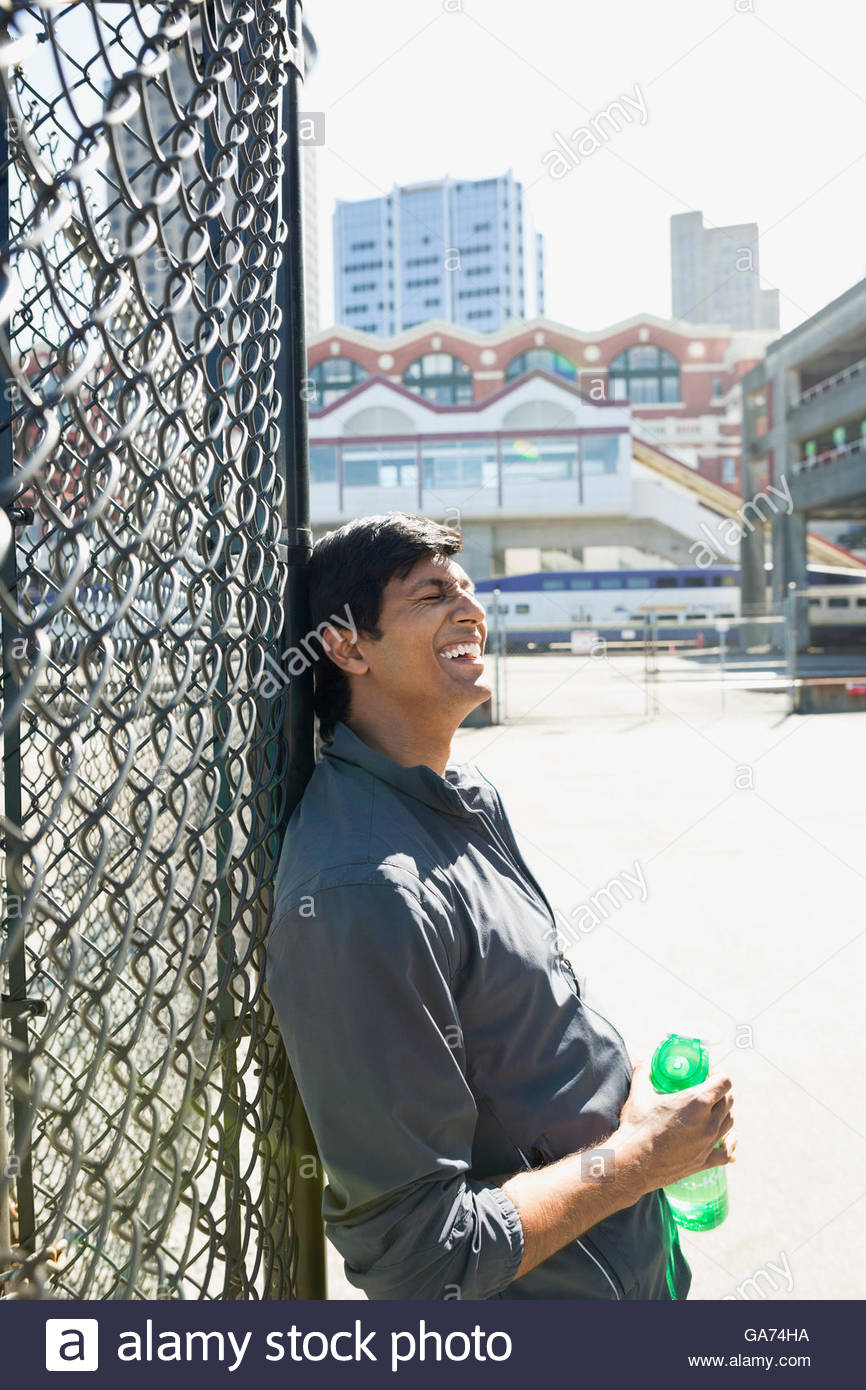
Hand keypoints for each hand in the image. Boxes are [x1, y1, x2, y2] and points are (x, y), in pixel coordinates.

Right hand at [614, 1059, 736, 1195]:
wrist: (634, 1164)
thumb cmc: (637, 1127)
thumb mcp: (639, 1094)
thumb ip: (643, 1072)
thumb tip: (643, 1058)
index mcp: (697, 1102)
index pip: (724, 1083)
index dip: (719, 1074)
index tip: (710, 1073)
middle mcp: (708, 1122)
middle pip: (729, 1101)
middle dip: (722, 1092)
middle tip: (709, 1088)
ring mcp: (709, 1143)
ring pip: (729, 1123)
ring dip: (725, 1112)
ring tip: (714, 1109)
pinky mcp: (705, 1161)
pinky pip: (726, 1152)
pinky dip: (729, 1144)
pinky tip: (728, 1140)